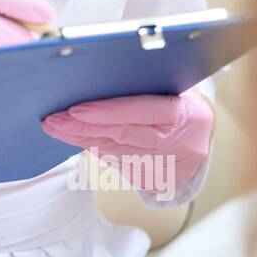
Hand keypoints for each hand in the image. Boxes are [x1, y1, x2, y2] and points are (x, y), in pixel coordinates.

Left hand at [41, 87, 213, 200]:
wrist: (202, 140)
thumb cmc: (182, 105)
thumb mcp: (177, 89)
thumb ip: (147, 84)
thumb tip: (101, 77)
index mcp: (184, 114)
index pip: (142, 112)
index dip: (107, 112)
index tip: (75, 110)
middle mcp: (177, 144)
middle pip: (123, 137)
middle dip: (84, 129)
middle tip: (54, 121)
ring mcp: (166, 165)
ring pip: (116, 153)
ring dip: (83, 141)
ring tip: (57, 128)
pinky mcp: (154, 179)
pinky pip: (117, 164)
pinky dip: (96, 150)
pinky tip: (76, 140)